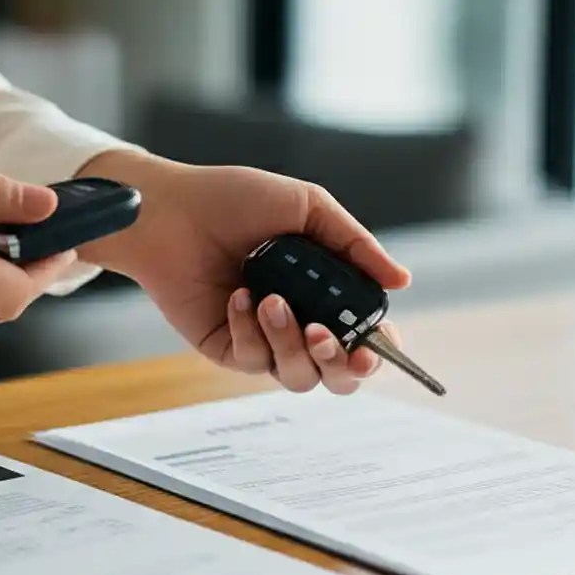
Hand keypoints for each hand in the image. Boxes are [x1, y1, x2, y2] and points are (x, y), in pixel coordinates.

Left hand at [77, 150, 410, 393]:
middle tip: (326, 334)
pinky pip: (253, 360)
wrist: (172, 208)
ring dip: (291, 341)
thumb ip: (356, 246)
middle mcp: (301, 321)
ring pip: (299, 375)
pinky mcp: (228, 348)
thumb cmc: (236, 200)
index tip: (377, 343)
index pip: (365, 336)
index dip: (379, 349)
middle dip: (340, 363)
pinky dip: (251, 330)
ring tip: (272, 299)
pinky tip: (237, 297)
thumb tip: (402, 281)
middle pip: (338, 375)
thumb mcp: (308, 208)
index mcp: (327, 292)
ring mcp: (265, 339)